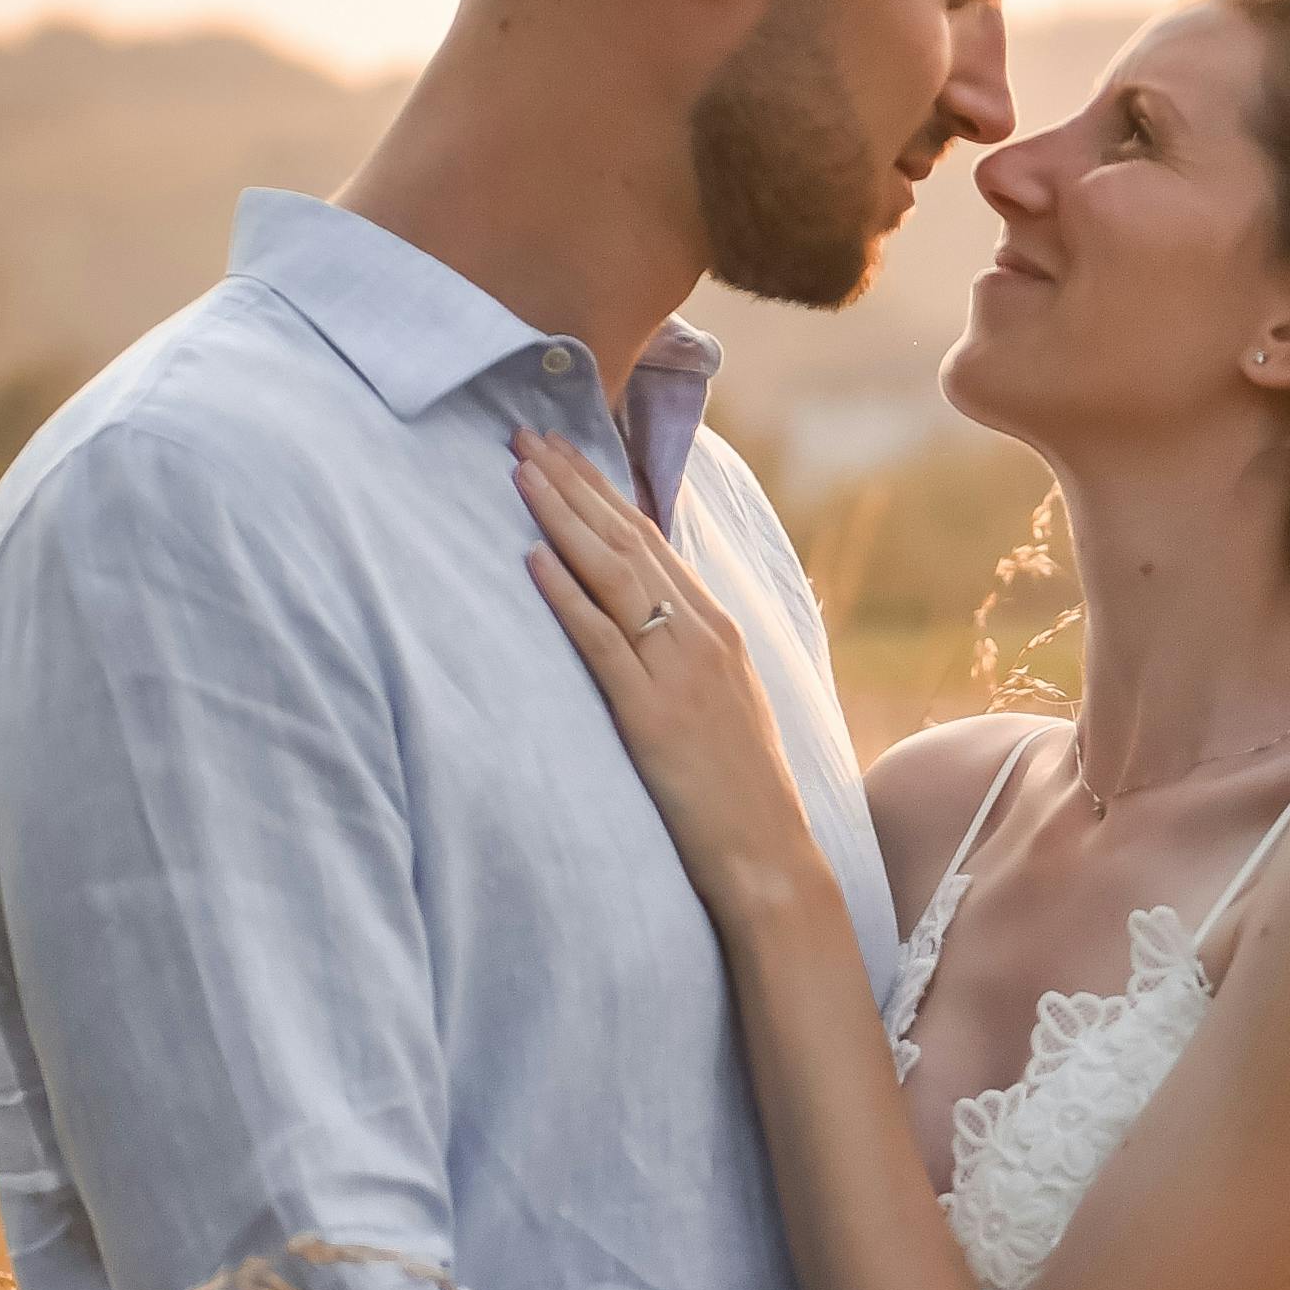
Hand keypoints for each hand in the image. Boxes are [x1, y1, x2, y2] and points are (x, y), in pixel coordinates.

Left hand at [515, 430, 824, 922]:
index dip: (601, 490)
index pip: (652, 540)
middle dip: (573, 482)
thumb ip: (688, 655)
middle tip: (525, 432)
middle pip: (628, 539)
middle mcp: (703, 635)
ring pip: (614, 574)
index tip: (562, 449)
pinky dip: (566, 596)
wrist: (769, 857)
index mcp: (719, 628)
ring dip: (562, 517)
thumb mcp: (724, 704)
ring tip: (519, 471)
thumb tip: (648, 623)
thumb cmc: (741, 791)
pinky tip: (531, 560)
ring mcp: (679, 671)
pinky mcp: (652, 714)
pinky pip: (603, 642)